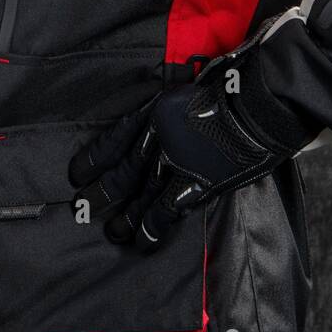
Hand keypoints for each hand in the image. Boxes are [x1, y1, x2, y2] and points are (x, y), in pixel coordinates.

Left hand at [68, 30, 297, 252]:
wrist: (253, 103)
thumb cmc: (229, 90)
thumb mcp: (188, 90)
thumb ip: (173, 113)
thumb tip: (172, 128)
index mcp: (153, 112)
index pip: (114, 138)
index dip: (95, 158)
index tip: (78, 173)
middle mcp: (156, 138)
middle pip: (123, 170)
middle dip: (103, 191)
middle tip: (84, 208)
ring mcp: (173, 162)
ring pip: (140, 194)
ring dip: (126, 216)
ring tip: (113, 232)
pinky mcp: (194, 183)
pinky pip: (165, 210)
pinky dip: (152, 227)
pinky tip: (143, 242)